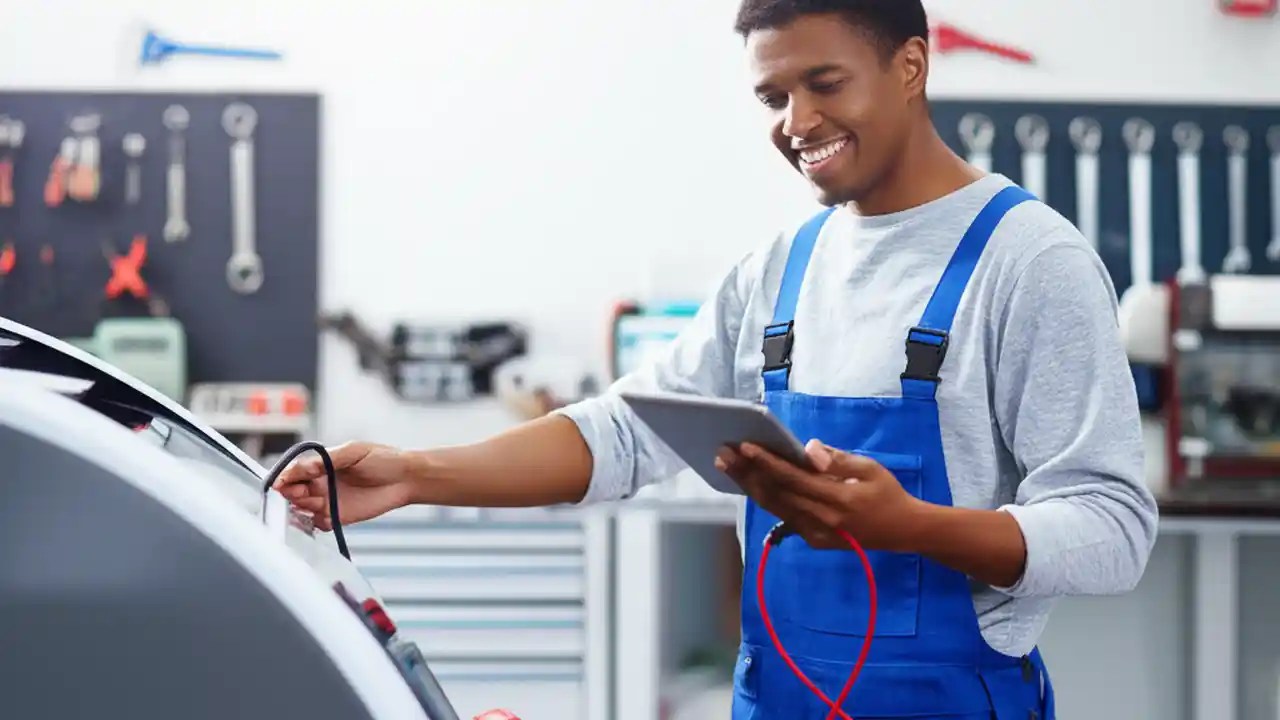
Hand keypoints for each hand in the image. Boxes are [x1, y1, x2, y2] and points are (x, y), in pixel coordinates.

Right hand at [271, 441, 416, 530]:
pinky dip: (316, 523)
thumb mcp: (353, 452)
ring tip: (314, 502)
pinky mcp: (338, 517)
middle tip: (298, 493)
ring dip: (302, 507)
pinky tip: (324, 518)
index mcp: (322, 465)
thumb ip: (326, 460)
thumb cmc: (383, 459)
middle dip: (291, 493)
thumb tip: (303, 467)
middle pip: (294, 491)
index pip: (295, 471)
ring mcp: (329, 500)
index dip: (286, 477)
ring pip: (303, 508)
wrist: (406, 478)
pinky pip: (318, 524)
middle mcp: (321, 483)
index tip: (281, 482)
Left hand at [715, 440, 928, 551]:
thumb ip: (838, 460)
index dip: (767, 463)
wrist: (903, 532)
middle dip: (747, 473)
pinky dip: (764, 498)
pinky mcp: (813, 540)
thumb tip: (808, 449)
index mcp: (839, 500)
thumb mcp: (870, 469)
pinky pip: (783, 516)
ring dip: (749, 485)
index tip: (745, 446)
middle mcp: (823, 520)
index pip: (794, 479)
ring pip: (775, 507)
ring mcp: (816, 534)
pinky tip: (749, 482)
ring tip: (728, 465)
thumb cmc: (887, 493)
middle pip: (776, 494)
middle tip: (723, 453)